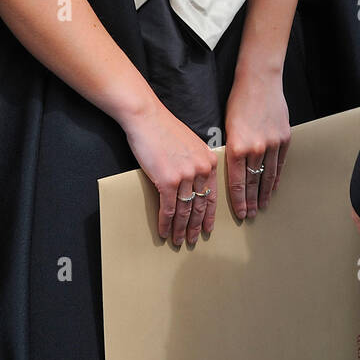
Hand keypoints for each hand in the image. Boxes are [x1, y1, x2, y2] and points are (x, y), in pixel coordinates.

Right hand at [122, 98, 217, 244]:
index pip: (213, 195)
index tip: (208, 228)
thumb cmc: (165, 129)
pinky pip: (168, 209)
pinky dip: (166, 223)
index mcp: (209, 161)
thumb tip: (193, 184)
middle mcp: (201, 170)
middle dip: (196, 226)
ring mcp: (185, 176)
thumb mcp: (190, 144)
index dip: (209, 215)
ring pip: (185, 211)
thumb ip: (196, 163)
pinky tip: (163, 232)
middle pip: (200, 206)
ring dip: (181, 229)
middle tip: (193, 240)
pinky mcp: (168, 180)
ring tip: (178, 241)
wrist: (147, 118)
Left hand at [224, 70, 290, 219]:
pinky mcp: (285, 138)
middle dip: (251, 201)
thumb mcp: (228, 127)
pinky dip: (276, 177)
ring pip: (268, 176)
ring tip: (262, 206)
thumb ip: (232, 150)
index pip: (238, 183)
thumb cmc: (239, 101)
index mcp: (237, 147)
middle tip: (251, 215)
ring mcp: (273, 144)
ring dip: (265, 193)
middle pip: (253, 183)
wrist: (260, 80)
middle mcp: (256, 148)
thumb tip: (233, 171)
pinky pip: (280, 163)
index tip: (240, 213)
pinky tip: (273, 187)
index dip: (239, 201)